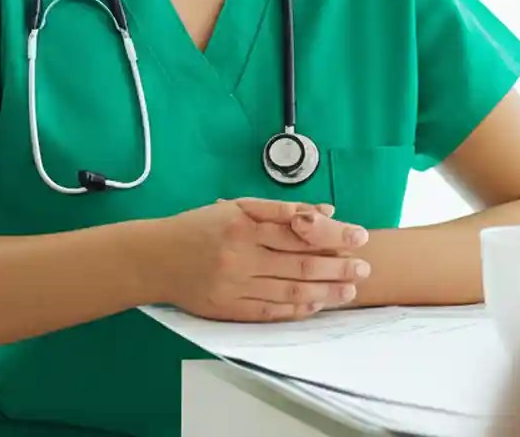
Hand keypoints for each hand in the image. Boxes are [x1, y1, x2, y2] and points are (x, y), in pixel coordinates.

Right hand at [144, 199, 371, 322]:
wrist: (154, 259)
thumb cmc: (198, 227)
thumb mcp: (237, 207)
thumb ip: (281, 210)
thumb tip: (324, 211)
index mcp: (245, 226)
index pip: (300, 232)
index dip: (334, 235)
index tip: (360, 236)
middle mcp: (242, 257)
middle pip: (301, 264)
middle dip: (338, 266)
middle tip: (364, 268)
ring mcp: (236, 286)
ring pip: (290, 291)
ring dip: (325, 292)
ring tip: (350, 290)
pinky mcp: (229, 309)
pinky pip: (271, 312)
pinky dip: (297, 310)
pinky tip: (317, 305)